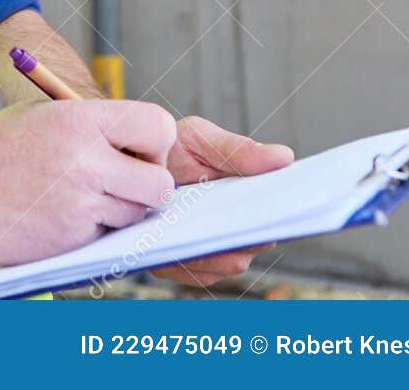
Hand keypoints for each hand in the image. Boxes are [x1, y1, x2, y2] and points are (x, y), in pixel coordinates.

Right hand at [0, 99, 178, 265]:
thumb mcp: (44, 114)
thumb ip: (95, 125)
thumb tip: (144, 143)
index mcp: (80, 120)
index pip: (159, 127)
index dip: (154, 142)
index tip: (136, 150)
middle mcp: (86, 163)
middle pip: (161, 185)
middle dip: (148, 186)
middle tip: (121, 181)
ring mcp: (79, 207)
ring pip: (136, 216)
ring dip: (118, 210)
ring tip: (77, 195)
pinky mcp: (70, 241)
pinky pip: (105, 237)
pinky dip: (90, 229)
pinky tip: (56, 214)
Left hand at [148, 115, 294, 288]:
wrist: (124, 162)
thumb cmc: (170, 149)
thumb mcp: (199, 138)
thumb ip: (237, 149)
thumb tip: (284, 157)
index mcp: (249, 198)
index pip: (278, 214)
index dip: (283, 213)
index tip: (282, 205)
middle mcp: (235, 230)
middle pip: (254, 243)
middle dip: (247, 233)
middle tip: (237, 219)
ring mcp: (211, 251)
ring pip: (228, 262)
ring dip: (216, 248)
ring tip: (201, 228)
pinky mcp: (181, 265)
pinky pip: (193, 272)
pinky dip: (187, 259)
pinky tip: (176, 241)